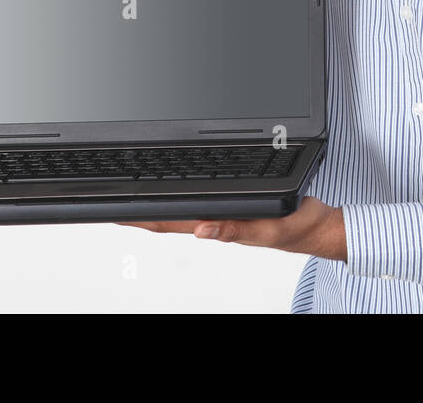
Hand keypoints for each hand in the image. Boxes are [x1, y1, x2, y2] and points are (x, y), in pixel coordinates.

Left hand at [116, 196, 346, 261]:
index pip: (170, 221)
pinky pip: (199, 200)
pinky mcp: (233, 203)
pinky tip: (171, 192)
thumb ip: (236, 229)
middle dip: (138, 210)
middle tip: (107, 204)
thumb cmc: (294, 227)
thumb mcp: (268, 227)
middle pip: (167, 214)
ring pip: (180, 207)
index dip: (141, 217)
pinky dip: (180, 195)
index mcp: (217, 224)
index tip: (114, 212)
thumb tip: (201, 230)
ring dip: (155, 203)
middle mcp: (215, 219)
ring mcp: (222, 212)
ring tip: (129, 199)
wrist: (316, 225)